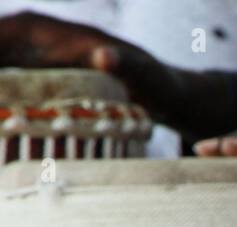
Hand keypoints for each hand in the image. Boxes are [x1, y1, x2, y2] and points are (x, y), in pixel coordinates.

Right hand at [0, 12, 189, 121]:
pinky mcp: (35, 82)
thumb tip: (104, 57)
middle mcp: (30, 41)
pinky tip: (2, 127)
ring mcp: (29, 62)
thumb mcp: (147, 76)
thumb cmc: (157, 83)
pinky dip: (1, 101)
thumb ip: (127, 67)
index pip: (2, 32)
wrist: (163, 94)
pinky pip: (4, 86)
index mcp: (47, 31)